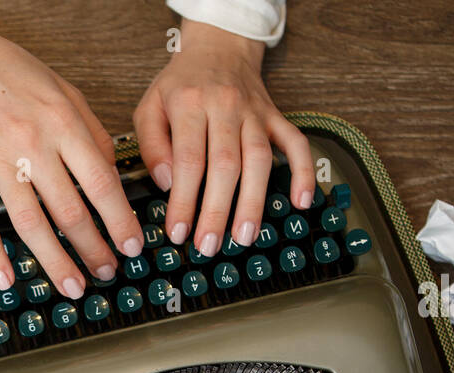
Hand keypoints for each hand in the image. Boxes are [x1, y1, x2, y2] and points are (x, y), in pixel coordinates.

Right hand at [0, 0, 142, 297]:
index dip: (120, 220)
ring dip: (55, 262)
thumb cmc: (10, 71)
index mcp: (62, 123)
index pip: (101, 182)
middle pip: (69, 211)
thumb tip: (113, 177)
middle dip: (93, 249)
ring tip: (72, 286)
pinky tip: (6, 279)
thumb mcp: (64, 90)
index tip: (132, 245)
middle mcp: (32, 145)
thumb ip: (91, 133)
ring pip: (30, 224)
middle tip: (107, 272)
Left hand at [133, 19, 313, 254]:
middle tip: (209, 246)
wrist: (218, 46)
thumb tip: (167, 184)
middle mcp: (226, 107)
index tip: (178, 232)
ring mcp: (255, 113)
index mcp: (190, 104)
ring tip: (245, 237)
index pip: (188, 160)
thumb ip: (152, 146)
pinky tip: (302, 201)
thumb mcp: (149, 107)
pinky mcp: (276, 117)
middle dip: (217, 211)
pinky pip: (297, 143)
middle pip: (225, 165)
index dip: (184, 200)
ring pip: (259, 160)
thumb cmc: (180, 85)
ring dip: (254, 202)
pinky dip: (304, 171)